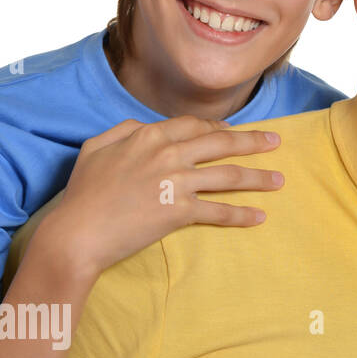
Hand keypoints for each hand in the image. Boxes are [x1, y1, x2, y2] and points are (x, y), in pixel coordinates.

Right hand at [34, 116, 284, 282]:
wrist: (77, 232)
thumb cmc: (83, 192)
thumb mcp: (96, 148)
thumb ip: (124, 130)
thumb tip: (145, 125)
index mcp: (149, 135)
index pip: (194, 125)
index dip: (218, 127)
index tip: (233, 130)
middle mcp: (168, 153)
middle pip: (222, 143)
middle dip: (253, 141)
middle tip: (276, 141)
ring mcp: (177, 182)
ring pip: (229, 175)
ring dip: (259, 178)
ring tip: (279, 181)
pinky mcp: (181, 211)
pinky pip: (220, 211)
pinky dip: (243, 215)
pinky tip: (259, 217)